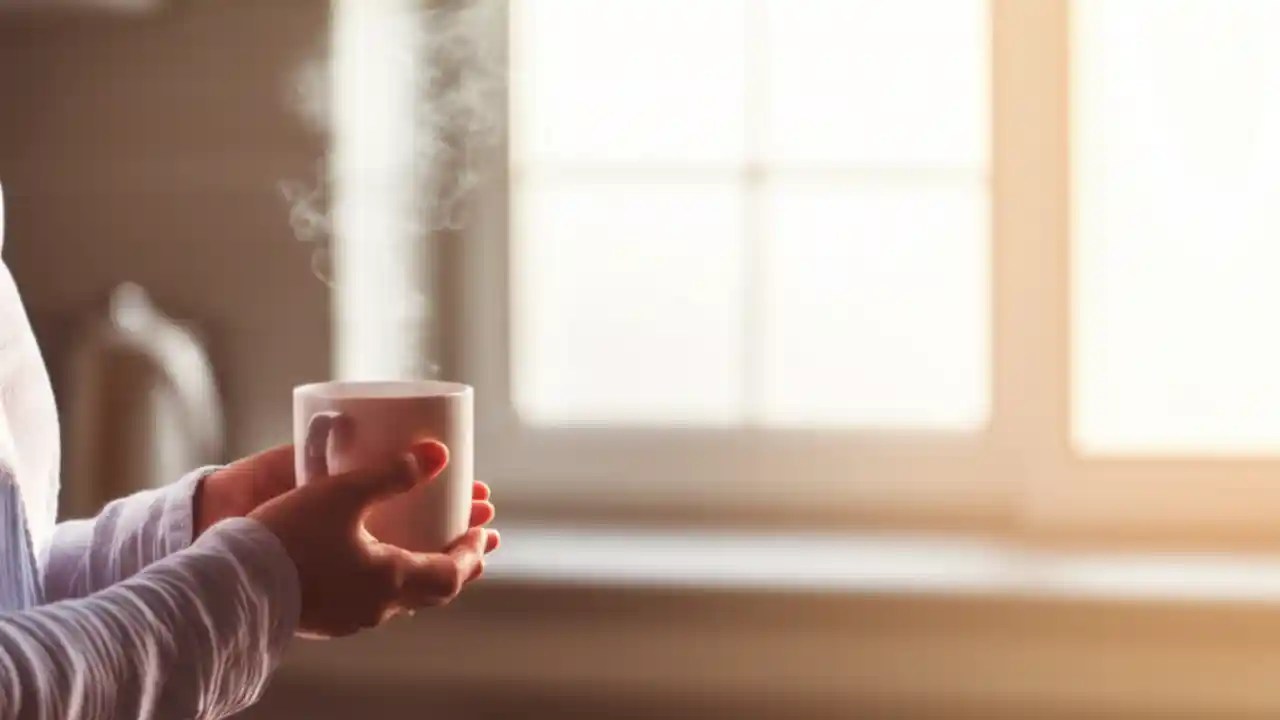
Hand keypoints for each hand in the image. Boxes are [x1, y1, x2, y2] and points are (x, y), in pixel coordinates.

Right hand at [248, 440, 500, 637]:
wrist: (228, 583)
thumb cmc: (288, 535)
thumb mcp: (343, 493)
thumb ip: (392, 474)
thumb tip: (440, 454)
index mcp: (390, 581)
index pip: (452, 575)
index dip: (471, 552)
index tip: (484, 529)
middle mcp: (376, 607)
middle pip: (433, 591)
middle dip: (458, 562)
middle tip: (475, 539)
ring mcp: (349, 618)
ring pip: (401, 598)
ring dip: (423, 570)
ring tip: (430, 546)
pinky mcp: (324, 618)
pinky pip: (371, 601)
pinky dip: (389, 579)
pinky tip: (377, 562)